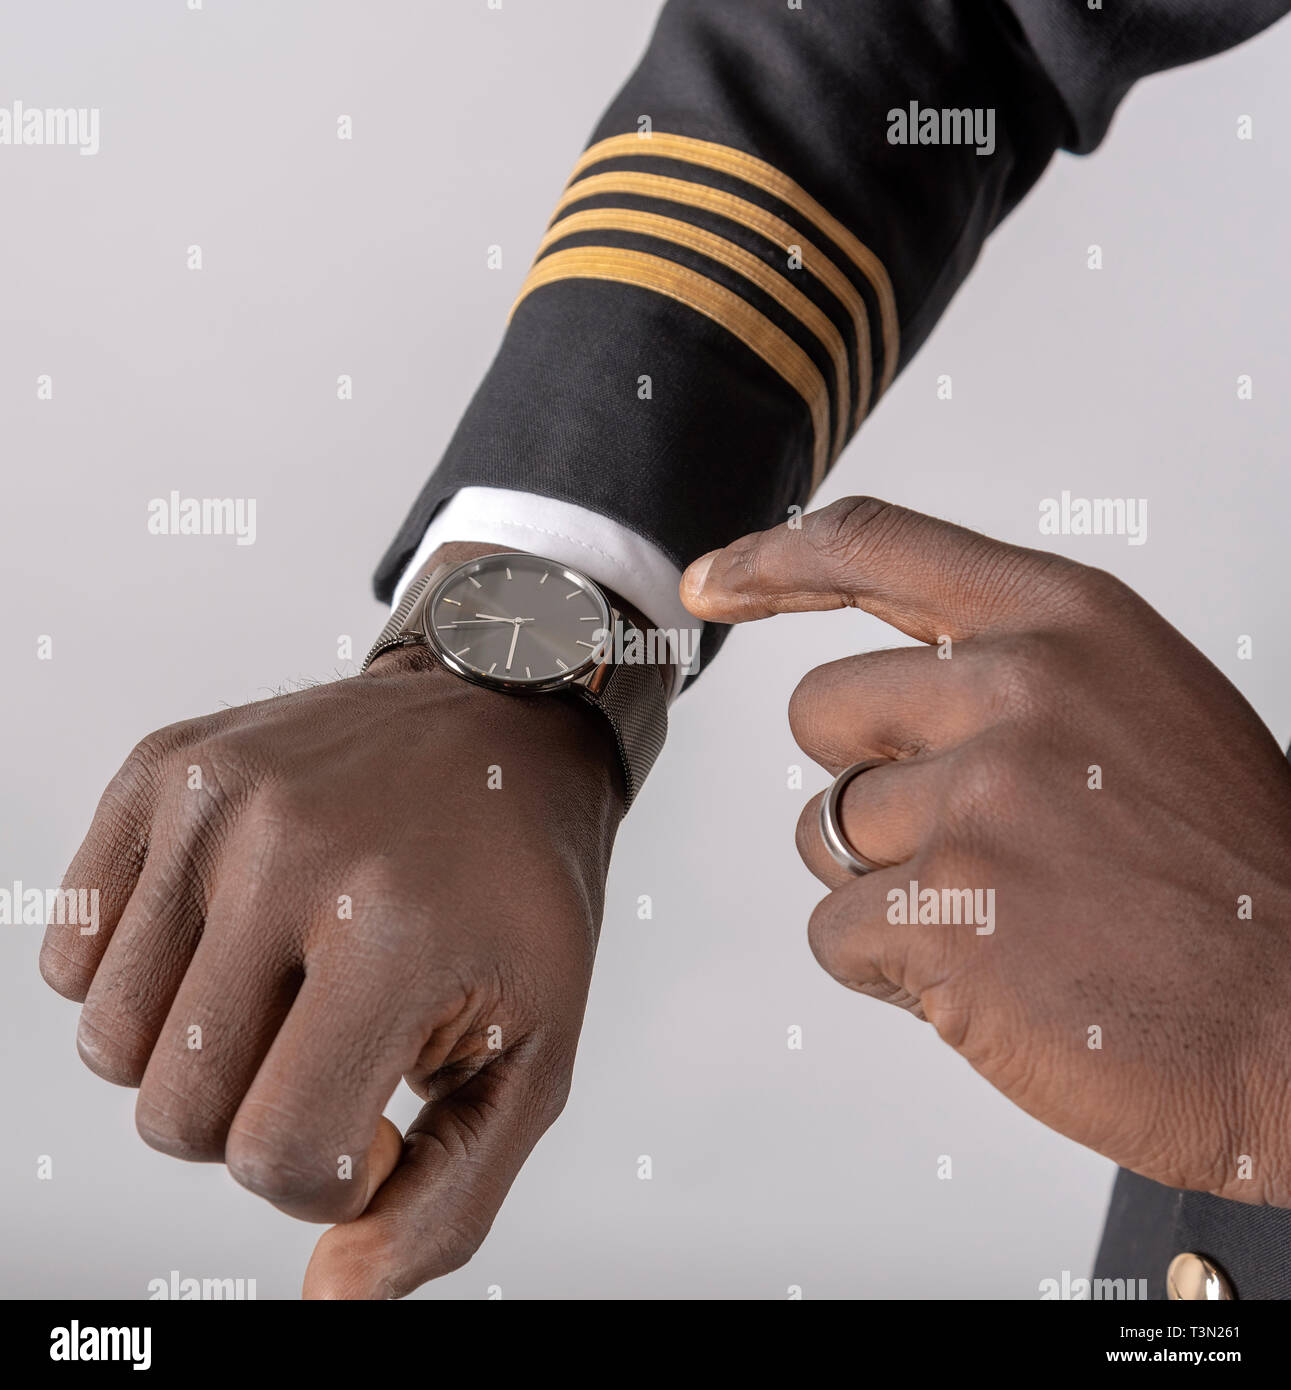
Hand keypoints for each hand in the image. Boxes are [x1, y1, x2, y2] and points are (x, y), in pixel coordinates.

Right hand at [40, 549, 628, 1297]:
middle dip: (252, 1119)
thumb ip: (449, 1197)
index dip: (330, 1178)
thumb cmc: (520, 897)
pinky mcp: (162, 769)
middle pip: (172, 1116)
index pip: (278, 1156)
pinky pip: (73, 955)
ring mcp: (211, 801)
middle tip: (333, 1047)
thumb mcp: (535, 1050)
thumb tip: (331, 1297)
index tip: (382, 1121)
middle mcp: (285, 851)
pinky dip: (138, 982)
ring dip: (193, 1056)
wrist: (501, 727)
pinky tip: (230, 939)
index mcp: (393, 927)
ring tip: (285, 991)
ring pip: (107, 1046)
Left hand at [682, 497, 1290, 1204]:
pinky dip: (891, 967)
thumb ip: (1016, 678)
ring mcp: (977, 798)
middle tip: (970, 840)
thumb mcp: (1141, 710)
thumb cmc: (1228, 877)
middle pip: (820, 715)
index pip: (876, 545)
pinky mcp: (945, 913)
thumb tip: (885, 697)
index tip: (711, 581)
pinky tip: (995, 978)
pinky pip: (834, 931)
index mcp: (1066, 622)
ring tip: (1009, 917)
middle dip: (866, 783)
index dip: (773, 561)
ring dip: (887, 886)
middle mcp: (1016, 687)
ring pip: (824, 832)